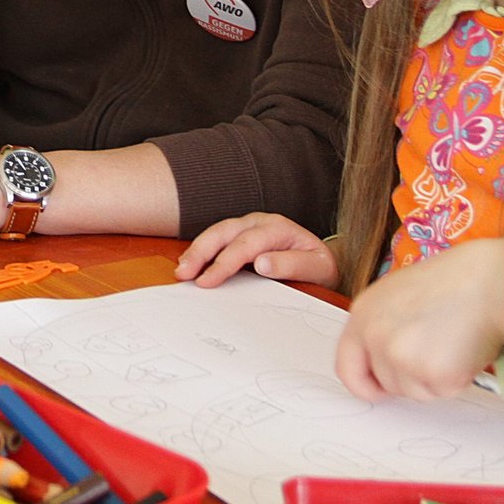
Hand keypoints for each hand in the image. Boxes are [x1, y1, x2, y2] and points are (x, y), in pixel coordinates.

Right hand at [175, 212, 336, 288]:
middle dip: (201, 252)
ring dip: (196, 250)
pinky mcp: (239, 236)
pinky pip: (216, 239)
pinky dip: (201, 250)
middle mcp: (259, 222)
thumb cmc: (319, 266)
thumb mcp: (317, 268)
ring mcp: (247, 226)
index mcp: (278, 228)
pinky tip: (189, 263)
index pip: (246, 244)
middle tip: (184, 273)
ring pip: (216, 232)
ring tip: (181, 270)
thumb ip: (293, 265)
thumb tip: (262, 263)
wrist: (322, 261)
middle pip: (224, 232)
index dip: (224, 262)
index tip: (208, 280)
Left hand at [335, 237, 503, 401]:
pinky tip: (464, 349)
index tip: (380, 387)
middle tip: (436, 348)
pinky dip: (455, 380)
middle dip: (410, 377)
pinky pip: (441, 392)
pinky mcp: (432, 374)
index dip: (365, 383)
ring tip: (451, 341)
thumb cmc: (453, 281)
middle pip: (385, 383)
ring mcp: (402, 357)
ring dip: (433, 378)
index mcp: (362, 314)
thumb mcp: (398, 294)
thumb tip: (379, 362)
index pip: (346, 368)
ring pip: (413, 391)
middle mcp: (376, 337)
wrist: (490, 280)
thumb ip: (381, 326)